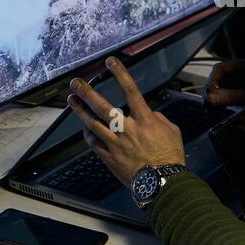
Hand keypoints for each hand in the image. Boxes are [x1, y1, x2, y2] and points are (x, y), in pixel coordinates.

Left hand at [67, 56, 185, 186]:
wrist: (162, 183)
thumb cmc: (170, 158)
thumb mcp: (172, 132)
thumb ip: (159, 120)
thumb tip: (151, 116)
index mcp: (145, 120)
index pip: (131, 90)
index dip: (120, 74)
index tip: (111, 62)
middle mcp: (127, 129)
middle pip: (103, 107)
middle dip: (88, 93)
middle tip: (76, 83)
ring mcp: (116, 143)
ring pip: (93, 124)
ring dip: (80, 111)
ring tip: (71, 100)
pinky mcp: (109, 157)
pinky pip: (94, 143)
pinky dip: (88, 134)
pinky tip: (85, 128)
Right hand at [203, 58, 244, 107]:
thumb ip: (230, 97)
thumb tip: (209, 98)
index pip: (220, 68)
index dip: (211, 81)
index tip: (208, 95)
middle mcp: (244, 73)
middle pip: (220, 79)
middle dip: (213, 91)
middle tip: (208, 106)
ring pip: (223, 88)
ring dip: (217, 98)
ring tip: (214, 110)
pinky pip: (230, 96)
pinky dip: (224, 103)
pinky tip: (221, 111)